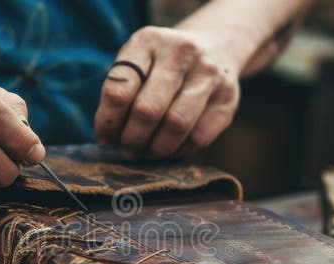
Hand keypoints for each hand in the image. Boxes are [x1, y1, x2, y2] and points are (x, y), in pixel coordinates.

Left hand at [94, 26, 240, 158]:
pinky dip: (180, 151)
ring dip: (156, 149)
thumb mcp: (137, 63)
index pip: (119, 90)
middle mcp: (181, 52)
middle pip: (147, 111)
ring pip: (176, 126)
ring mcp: (209, 74)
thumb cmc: (162, 65)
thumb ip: (119, 93)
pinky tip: (171, 148)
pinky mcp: (228, 98)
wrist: (214, 49)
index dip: (108, 123)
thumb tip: (107, 139)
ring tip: (147, 152)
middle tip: (127, 150)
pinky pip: (199, 138)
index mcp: (149, 41)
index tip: (105, 139)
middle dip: (132, 139)